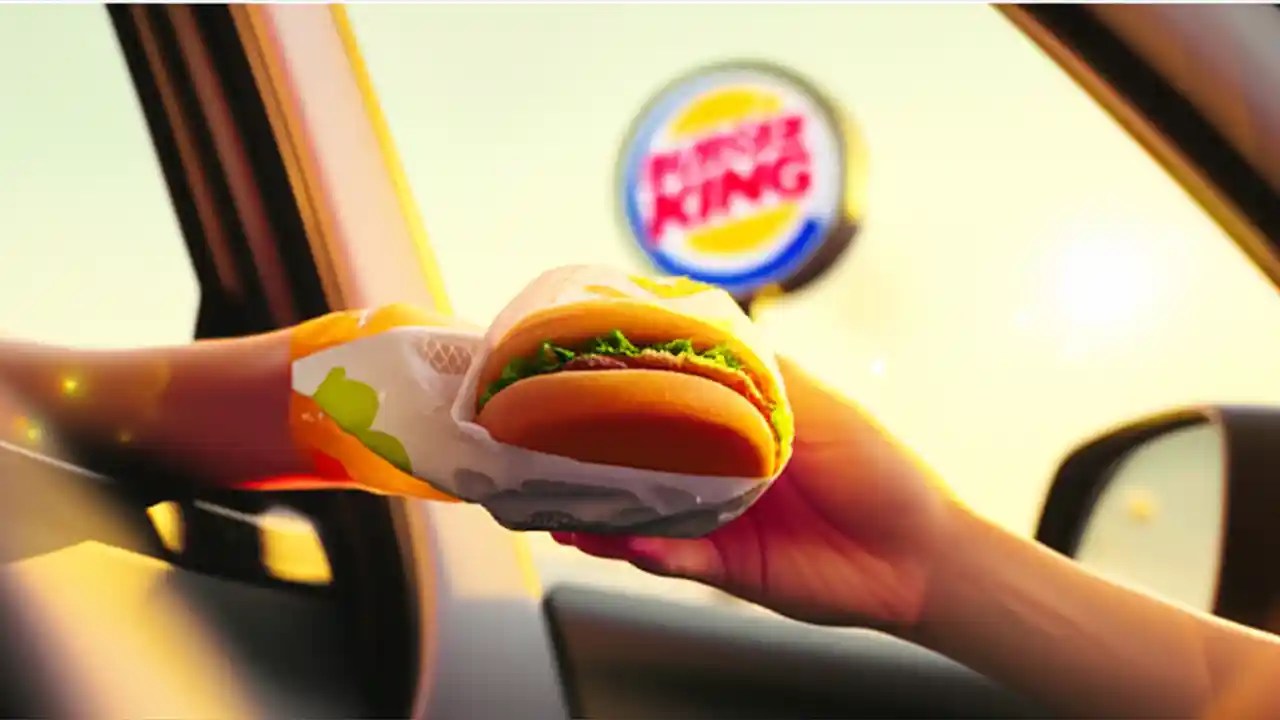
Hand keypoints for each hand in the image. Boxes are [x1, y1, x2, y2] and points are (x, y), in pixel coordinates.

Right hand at [553, 357, 956, 628]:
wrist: (919, 553)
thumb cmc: (878, 468)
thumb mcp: (818, 405)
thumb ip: (761, 374)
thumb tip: (703, 329)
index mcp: (735, 431)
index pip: (664, 409)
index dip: (621, 398)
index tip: (576, 379)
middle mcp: (715, 476)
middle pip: (639, 467)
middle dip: (589, 464)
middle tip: (541, 453)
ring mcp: (716, 524)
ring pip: (643, 518)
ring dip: (599, 515)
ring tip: (560, 509)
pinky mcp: (725, 569)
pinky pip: (675, 560)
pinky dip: (648, 551)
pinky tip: (625, 540)